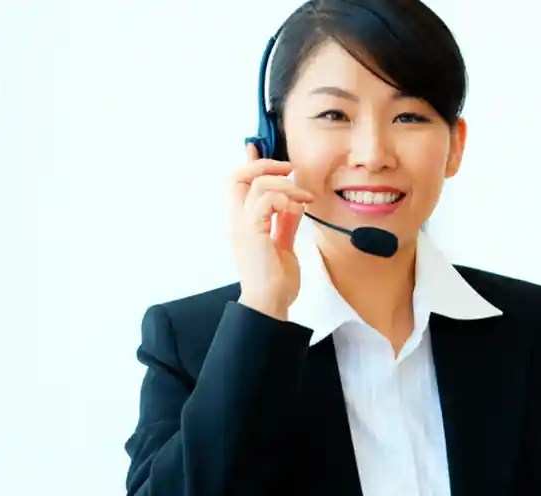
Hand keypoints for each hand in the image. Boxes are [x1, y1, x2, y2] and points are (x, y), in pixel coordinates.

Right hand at [231, 143, 314, 318]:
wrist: (270, 303)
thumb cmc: (275, 281)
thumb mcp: (283, 245)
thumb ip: (285, 223)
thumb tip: (293, 203)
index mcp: (242, 222)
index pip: (238, 183)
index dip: (249, 162)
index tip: (258, 147)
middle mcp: (237, 220)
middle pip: (237, 176)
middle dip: (264, 165)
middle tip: (289, 170)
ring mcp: (242, 226)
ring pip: (255, 184)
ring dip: (284, 185)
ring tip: (304, 198)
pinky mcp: (252, 232)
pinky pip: (265, 201)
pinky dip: (284, 199)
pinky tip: (297, 209)